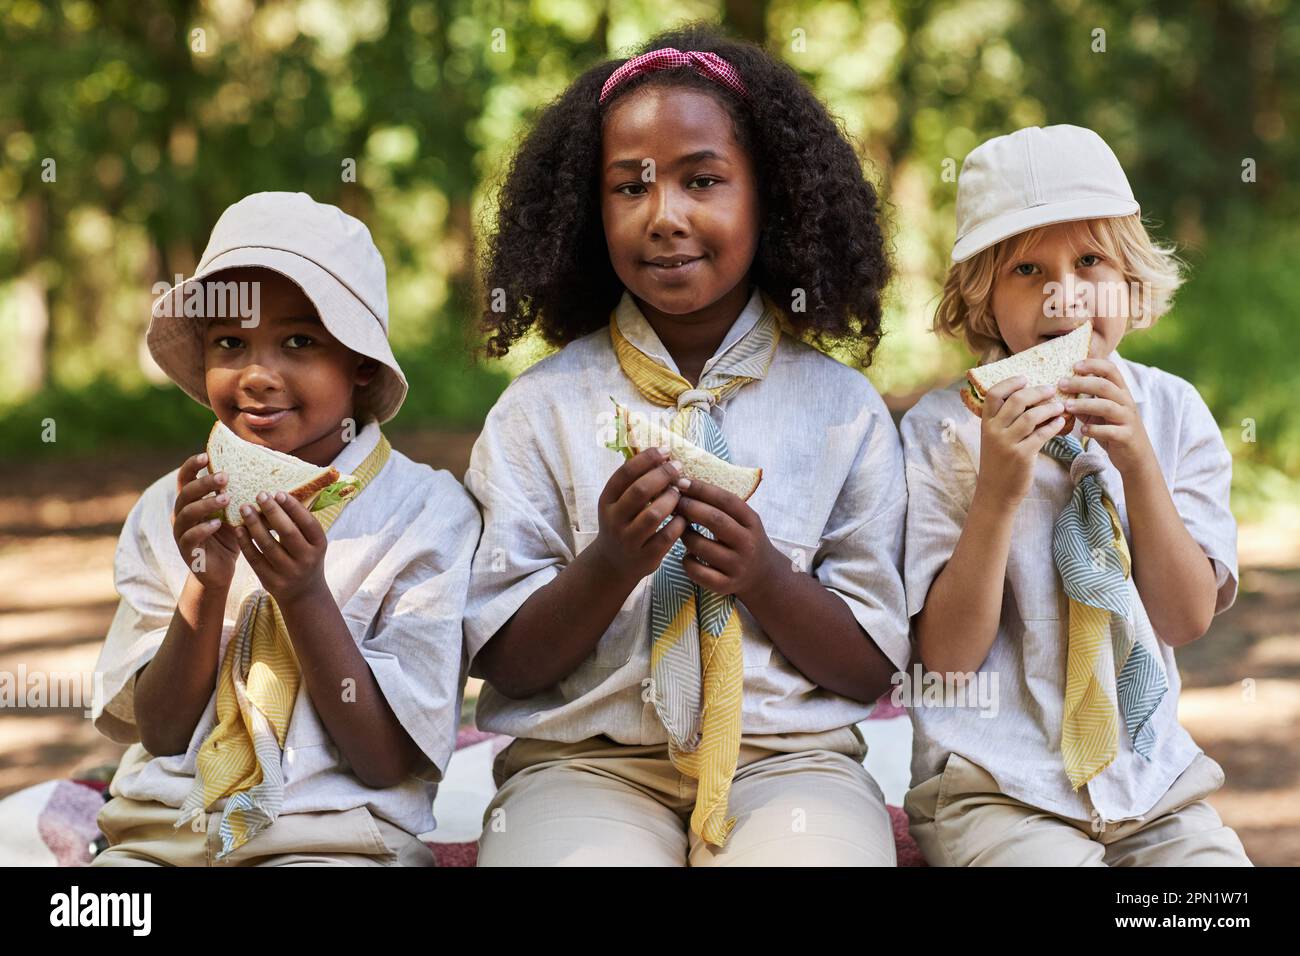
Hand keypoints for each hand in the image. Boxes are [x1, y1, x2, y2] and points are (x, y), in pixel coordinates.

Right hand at [172, 452, 239, 590]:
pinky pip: (190, 536)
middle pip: (185, 492)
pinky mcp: (186, 550)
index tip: (206, 455)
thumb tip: (268, 476)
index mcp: (192, 501)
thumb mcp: (236, 513)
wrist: (220, 570)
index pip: (186, 478)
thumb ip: (241, 496)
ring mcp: (181, 532)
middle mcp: (182, 513)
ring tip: (226, 499)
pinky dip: (203, 528)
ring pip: (186, 513)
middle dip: (204, 483)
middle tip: (224, 477)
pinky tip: (217, 524)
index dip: (192, 465)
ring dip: (206, 503)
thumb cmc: (230, 536)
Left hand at [234, 491, 329, 603]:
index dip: (293, 507)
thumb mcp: (312, 543)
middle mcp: (307, 560)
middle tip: (259, 495)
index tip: (278, 493)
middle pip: (287, 533)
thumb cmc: (305, 557)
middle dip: (272, 511)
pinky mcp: (272, 582)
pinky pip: (255, 559)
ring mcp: (289, 573)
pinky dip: (245, 543)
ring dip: (254, 524)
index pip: (308, 523)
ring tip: (244, 508)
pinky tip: (239, 529)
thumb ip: (300, 524)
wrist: (303, 593)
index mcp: (319, 545)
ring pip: (268, 545)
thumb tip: (278, 496)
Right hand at [593, 446, 688, 583]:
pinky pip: (666, 537)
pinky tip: (683, 517)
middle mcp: (614, 520)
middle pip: (639, 491)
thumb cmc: (624, 524)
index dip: (646, 459)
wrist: (614, 563)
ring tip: (678, 493)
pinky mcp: (645, 557)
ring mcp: (628, 540)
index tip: (664, 451)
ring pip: (653, 515)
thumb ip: (635, 482)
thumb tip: (664, 455)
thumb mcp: (619, 503)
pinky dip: (678, 524)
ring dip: (671, 499)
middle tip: (678, 468)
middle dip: (662, 475)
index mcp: (606, 500)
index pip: (624, 473)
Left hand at [672, 477, 781, 600]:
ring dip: (684, 534)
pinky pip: (698, 572)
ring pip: (701, 547)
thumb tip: (684, 483)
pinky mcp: (725, 585)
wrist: (762, 575)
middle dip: (690, 508)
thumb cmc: (743, 539)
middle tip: (674, 502)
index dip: (702, 489)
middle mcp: (747, 543)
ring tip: (678, 528)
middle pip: (715, 520)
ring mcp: (737, 566)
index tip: (681, 482)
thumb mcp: (743, 520)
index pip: (726, 500)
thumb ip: (720, 505)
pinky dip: (686, 561)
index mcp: (752, 521)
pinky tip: (687, 555)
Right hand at [974, 377, 1067, 507]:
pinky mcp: (1022, 455)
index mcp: (986, 423)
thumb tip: (1030, 399)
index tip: (1025, 378)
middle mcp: (994, 430)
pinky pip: (1041, 435)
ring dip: (1049, 408)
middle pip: (1017, 400)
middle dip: (1037, 391)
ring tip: (1060, 406)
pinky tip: (1060, 422)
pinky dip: (1053, 426)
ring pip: (1031, 416)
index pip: (995, 394)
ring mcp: (1007, 443)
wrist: (995, 492)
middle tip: (1051, 389)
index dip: (1011, 382)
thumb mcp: (994, 439)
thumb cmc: (998, 462)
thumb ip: (1005, 421)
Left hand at [1058, 358, 1155, 475]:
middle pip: (1105, 386)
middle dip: (1082, 383)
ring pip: (1107, 407)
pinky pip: (1110, 431)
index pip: (1110, 370)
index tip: (1074, 365)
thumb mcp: (1098, 411)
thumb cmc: (1112, 428)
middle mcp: (1126, 402)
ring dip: (1084, 404)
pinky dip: (1095, 429)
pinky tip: (1082, 430)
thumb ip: (1085, 399)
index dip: (1093, 364)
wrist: (1135, 454)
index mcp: (1120, 391)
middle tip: (1061, 383)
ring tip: (1067, 406)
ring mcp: (1127, 419)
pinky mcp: (1125, 436)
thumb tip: (1060, 388)